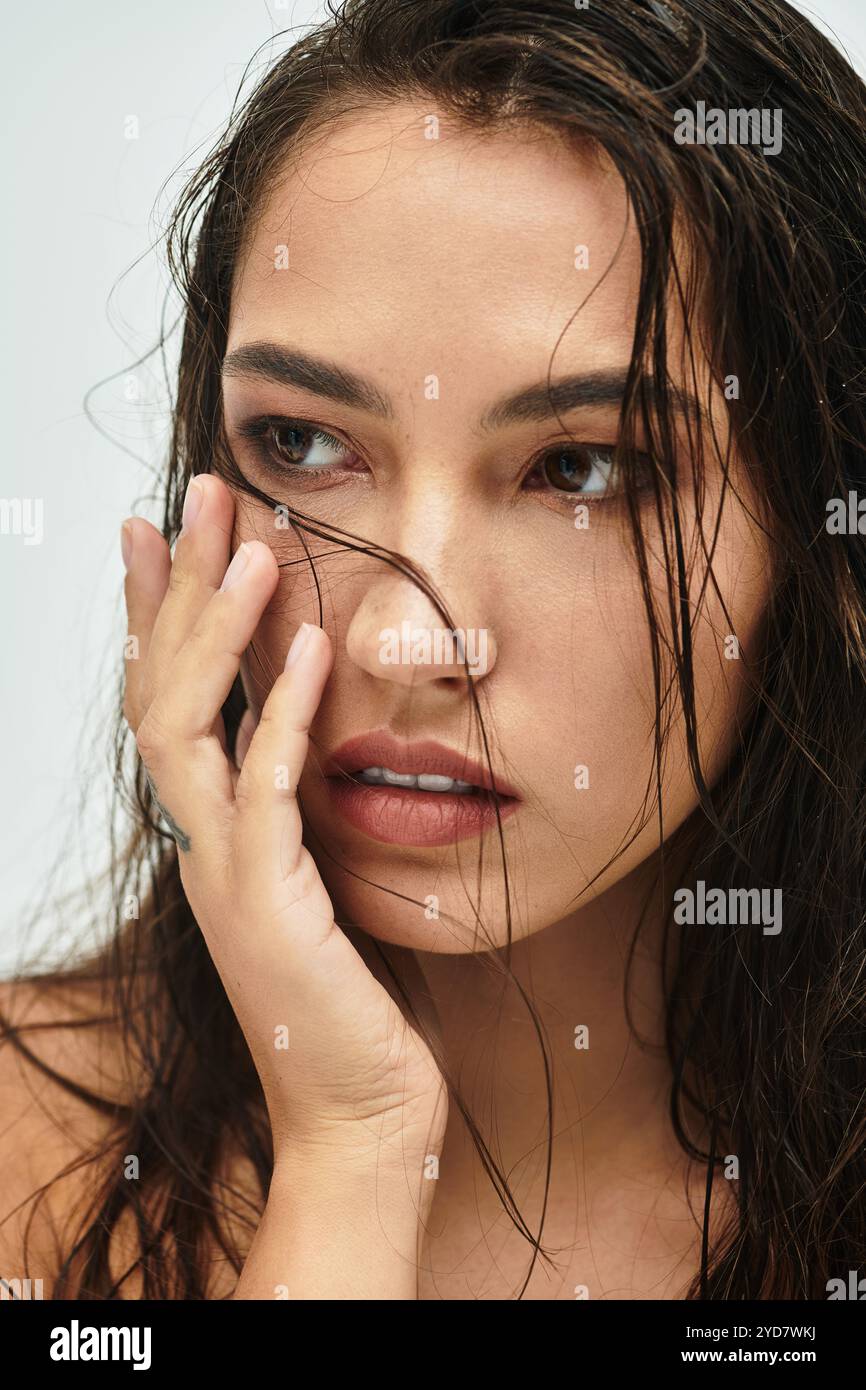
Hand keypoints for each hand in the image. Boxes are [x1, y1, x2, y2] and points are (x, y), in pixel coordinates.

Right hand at [120, 473, 447, 1178]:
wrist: (361, 1111)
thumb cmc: (354, 999)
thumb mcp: (326, 876)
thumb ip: (309, 803)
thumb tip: (317, 729)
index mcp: (212, 829)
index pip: (165, 695)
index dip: (154, 610)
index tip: (158, 530)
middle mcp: (199, 841)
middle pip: (157, 687)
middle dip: (175, 586)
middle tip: (196, 495)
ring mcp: (222, 872)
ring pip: (181, 726)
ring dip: (212, 630)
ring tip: (248, 545)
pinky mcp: (265, 903)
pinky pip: (262, 789)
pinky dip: (277, 712)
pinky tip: (304, 647)